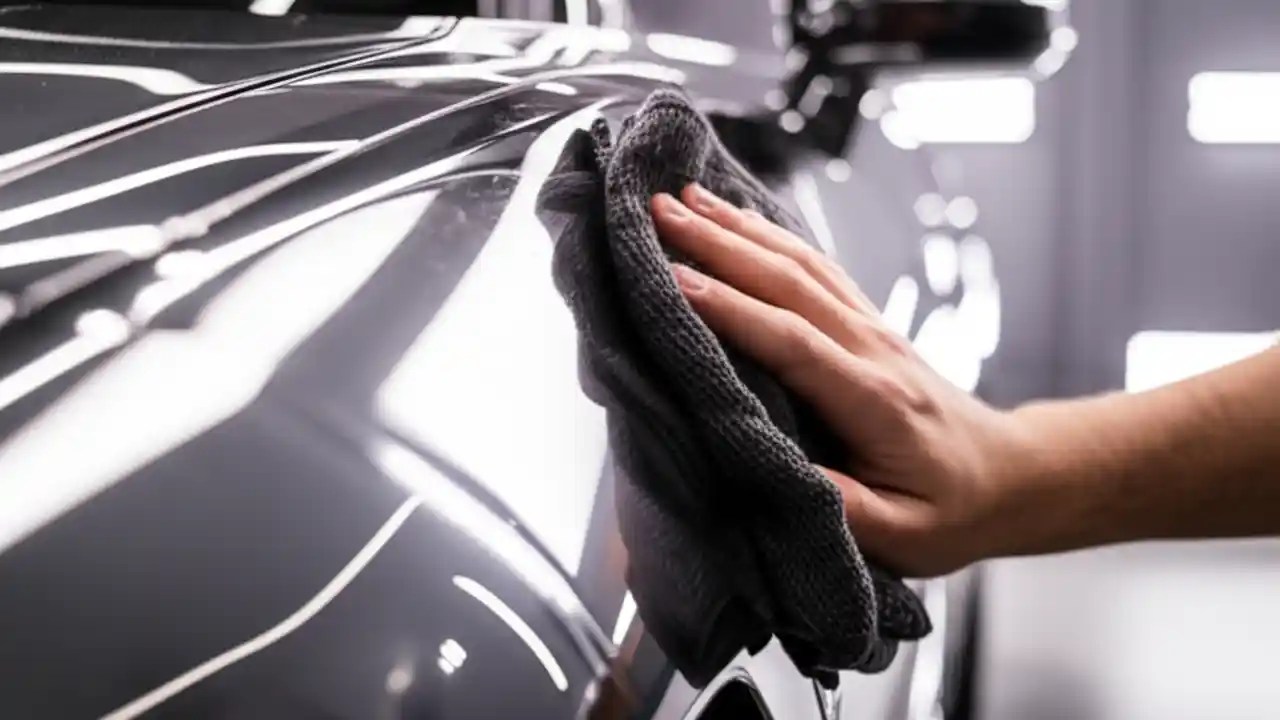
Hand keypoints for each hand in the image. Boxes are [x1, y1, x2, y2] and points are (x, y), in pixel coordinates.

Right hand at [651, 185, 1041, 576]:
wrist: (1009, 477)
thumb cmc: (952, 512)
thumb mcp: (903, 534)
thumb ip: (840, 506)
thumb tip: (770, 472)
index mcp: (875, 400)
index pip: (793, 342)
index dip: (731, 310)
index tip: (672, 281)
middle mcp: (872, 349)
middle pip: (789, 282)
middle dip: (718, 244)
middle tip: (656, 212)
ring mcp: (872, 329)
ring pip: (800, 263)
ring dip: (738, 227)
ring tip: (682, 197)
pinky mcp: (867, 324)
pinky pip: (815, 267)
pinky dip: (769, 235)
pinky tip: (736, 215)